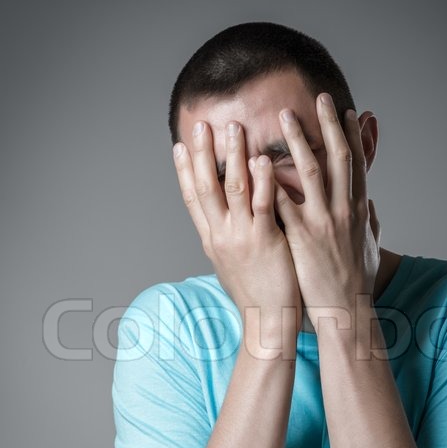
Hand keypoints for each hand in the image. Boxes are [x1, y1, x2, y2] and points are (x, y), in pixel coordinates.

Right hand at [172, 120, 303, 342]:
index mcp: (212, 240)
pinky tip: (262, 159)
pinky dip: (260, 181)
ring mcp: (240, 238)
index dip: (183, 171)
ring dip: (231, 155)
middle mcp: (220, 236)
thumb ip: (229, 237)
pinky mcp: (264, 242)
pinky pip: (260, 206)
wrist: (267, 323)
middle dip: (201, 154)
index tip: (179, 145)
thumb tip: (226, 222)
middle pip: (205, 187)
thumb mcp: (233, 263)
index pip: (192, 198)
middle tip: (201, 124)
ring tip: (232, 127)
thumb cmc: (256, 295)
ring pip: (231, 189)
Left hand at [273, 94, 380, 329]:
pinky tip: (257, 161)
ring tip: (284, 116)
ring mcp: (323, 222)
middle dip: (328, 125)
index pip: (358, 164)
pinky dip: (270, 180)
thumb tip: (371, 204)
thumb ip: (371, 221)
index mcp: (360, 210)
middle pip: (337, 158)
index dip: (353, 135)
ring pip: (311, 171)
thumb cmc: (357, 281)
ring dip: (298, 140)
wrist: (347, 311)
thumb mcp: (371, 246)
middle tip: (319, 98)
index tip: (347, 111)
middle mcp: (344, 210)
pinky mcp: (302, 237)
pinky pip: (283, 202)